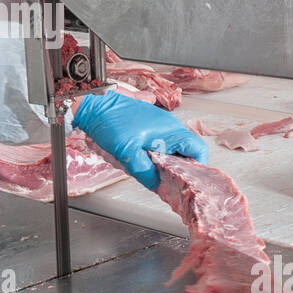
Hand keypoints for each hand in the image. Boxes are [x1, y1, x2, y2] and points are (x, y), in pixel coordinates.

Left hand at [71, 89, 208, 189]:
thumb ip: (146, 173)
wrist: (94, 107)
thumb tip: (158, 185)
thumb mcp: (128, 154)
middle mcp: (170, 125)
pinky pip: (161, 142)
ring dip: (163, 161)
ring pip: (172, 148)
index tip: (185, 180)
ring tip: (147, 167)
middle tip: (163, 178)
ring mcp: (161, 124)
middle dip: (176, 167)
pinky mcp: (150, 124)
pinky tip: (141, 158)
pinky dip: (155, 153)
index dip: (197, 167)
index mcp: (171, 130)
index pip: (198, 150)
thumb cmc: (110, 124)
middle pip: (185, 152)